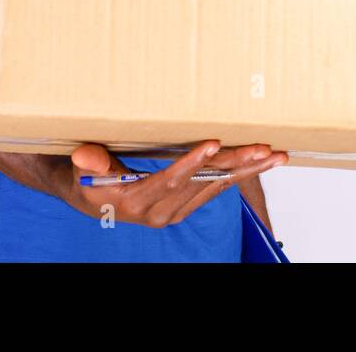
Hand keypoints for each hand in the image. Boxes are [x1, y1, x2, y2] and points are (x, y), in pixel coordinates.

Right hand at [62, 140, 286, 227]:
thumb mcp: (80, 170)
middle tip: (263, 148)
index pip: (170, 180)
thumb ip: (88, 163)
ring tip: (275, 154)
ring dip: (247, 170)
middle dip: (235, 164)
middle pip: (202, 183)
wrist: (89, 198)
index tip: (212, 143)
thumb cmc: (85, 178)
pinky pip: (216, 188)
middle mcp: (160, 212)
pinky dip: (240, 174)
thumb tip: (86, 157)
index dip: (191, 162)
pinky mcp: (184, 206)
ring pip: (216, 186)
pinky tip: (261, 162)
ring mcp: (175, 211)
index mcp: (136, 201)